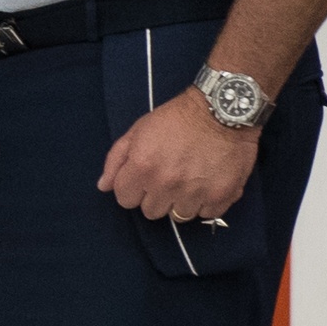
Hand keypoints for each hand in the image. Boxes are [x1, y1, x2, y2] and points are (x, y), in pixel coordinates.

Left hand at [98, 90, 256, 222]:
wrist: (223, 109)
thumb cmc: (177, 118)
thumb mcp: (139, 130)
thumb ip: (116, 159)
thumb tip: (104, 186)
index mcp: (142, 166)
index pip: (125, 200)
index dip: (133, 189)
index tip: (144, 178)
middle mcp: (166, 183)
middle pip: (151, 212)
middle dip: (156, 196)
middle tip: (168, 177)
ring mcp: (194, 192)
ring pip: (178, 216)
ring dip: (181, 201)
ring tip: (189, 180)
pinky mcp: (220, 196)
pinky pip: (206, 214)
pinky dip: (206, 203)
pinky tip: (207, 183)